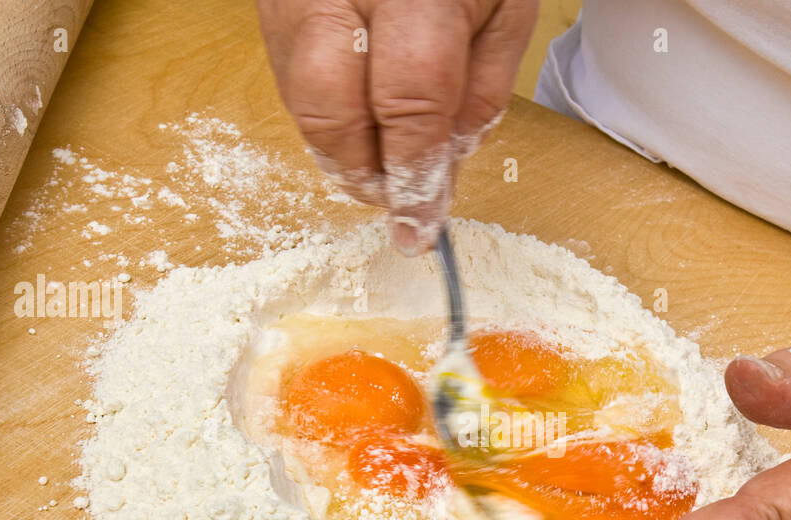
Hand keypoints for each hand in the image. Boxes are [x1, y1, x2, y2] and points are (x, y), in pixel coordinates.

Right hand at [256, 0, 537, 253]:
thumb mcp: (505, 10)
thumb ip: (479, 93)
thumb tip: (442, 173)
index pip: (408, 104)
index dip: (413, 176)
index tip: (419, 225)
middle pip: (328, 107)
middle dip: (361, 170)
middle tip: (393, 197)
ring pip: (297, 94)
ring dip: (338, 145)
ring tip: (380, 157)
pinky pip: (284, 69)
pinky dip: (322, 107)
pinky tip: (357, 111)